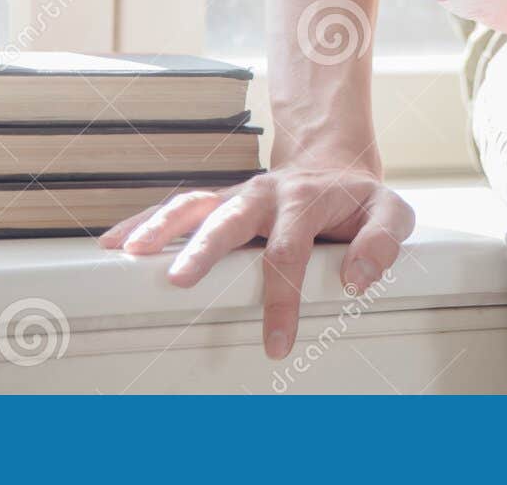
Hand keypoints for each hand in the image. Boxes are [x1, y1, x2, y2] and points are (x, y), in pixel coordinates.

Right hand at [99, 161, 415, 358]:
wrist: (335, 164)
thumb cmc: (359, 199)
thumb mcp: (390, 212)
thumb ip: (383, 241)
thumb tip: (359, 278)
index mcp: (307, 200)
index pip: (291, 250)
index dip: (282, 297)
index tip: (276, 341)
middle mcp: (267, 193)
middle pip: (232, 218)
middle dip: (205, 246)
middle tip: (181, 277)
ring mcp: (240, 195)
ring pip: (196, 204)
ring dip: (162, 226)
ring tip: (128, 252)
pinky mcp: (222, 200)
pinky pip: (181, 206)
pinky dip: (146, 220)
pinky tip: (116, 240)